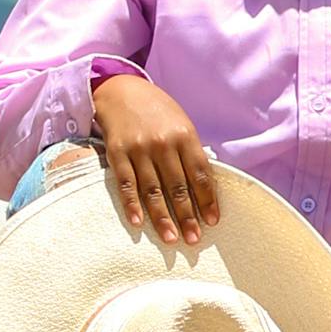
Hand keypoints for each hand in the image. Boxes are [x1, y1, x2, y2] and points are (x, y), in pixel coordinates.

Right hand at [91, 72, 220, 249]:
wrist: (122, 90)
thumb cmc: (158, 112)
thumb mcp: (181, 124)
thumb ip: (192, 153)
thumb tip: (205, 189)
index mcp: (184, 135)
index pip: (200, 174)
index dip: (208, 199)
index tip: (213, 221)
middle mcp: (163, 142)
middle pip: (178, 186)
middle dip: (187, 216)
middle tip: (194, 240)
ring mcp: (139, 148)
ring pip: (153, 190)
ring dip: (162, 217)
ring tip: (171, 239)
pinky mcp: (117, 152)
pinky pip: (126, 183)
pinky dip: (131, 204)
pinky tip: (138, 223)